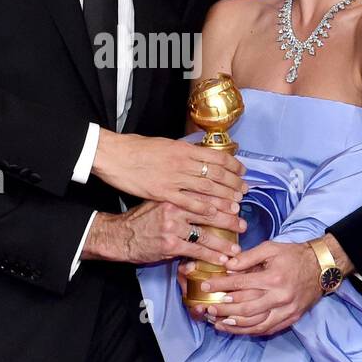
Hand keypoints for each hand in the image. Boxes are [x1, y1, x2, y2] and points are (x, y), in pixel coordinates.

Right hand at [84, 201, 243, 265]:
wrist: (120, 236)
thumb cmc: (139, 219)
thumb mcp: (158, 202)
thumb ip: (178, 200)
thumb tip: (201, 200)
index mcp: (174, 196)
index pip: (204, 197)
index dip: (223, 202)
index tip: (237, 205)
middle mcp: (175, 209)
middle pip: (210, 214)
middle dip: (229, 221)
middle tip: (242, 226)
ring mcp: (173, 228)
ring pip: (206, 234)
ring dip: (223, 243)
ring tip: (236, 249)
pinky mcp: (171, 245)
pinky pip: (196, 251)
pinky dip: (210, 256)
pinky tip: (221, 259)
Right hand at [92, 130, 246, 216]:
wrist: (115, 156)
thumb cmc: (136, 149)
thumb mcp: (164, 144)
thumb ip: (182, 152)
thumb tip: (197, 154)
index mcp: (184, 149)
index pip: (217, 158)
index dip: (233, 166)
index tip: (243, 172)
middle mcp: (183, 164)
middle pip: (217, 176)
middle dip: (234, 186)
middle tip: (245, 194)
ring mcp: (174, 180)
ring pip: (207, 192)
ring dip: (225, 202)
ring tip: (237, 210)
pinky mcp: (163, 196)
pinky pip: (188, 204)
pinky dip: (203, 211)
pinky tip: (214, 216)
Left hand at [180, 239, 323, 335]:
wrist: (322, 267)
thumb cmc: (294, 256)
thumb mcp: (271, 248)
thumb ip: (248, 257)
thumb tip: (227, 265)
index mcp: (273, 278)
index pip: (240, 284)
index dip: (220, 285)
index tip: (205, 285)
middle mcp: (280, 297)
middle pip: (245, 308)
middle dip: (223, 309)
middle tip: (207, 307)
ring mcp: (286, 311)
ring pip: (255, 323)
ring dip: (233, 325)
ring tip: (217, 322)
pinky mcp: (291, 318)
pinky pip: (267, 329)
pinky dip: (249, 331)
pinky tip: (236, 329)